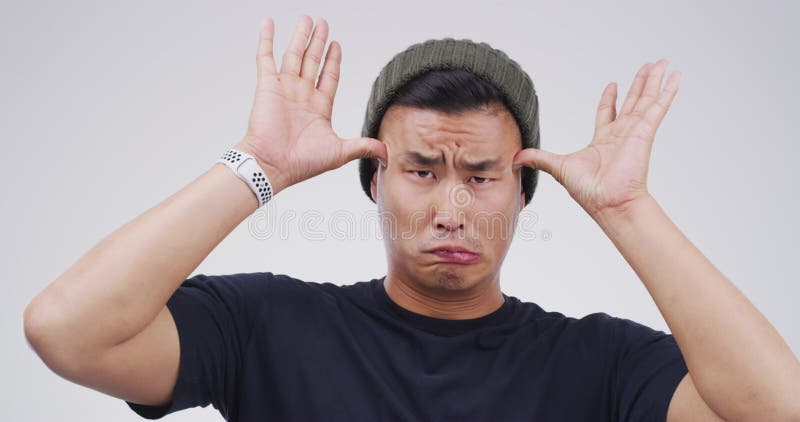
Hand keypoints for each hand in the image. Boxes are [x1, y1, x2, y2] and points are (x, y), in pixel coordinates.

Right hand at [234, 15, 386, 194]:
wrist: (273, 166)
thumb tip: (386, 152)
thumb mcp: (340, 152)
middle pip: (313, 61)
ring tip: (307, 19)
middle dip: (319, 42)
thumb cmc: (301, 163)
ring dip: (301, 36)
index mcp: (319, 107)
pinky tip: (269, 23)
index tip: (337, 45)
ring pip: (294, 55)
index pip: (329, 76)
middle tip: (323, 24)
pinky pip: (266, 57)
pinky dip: (266, 39)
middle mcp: (302, 95)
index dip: (333, 60)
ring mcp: (284, 89)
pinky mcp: (267, 86)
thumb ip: (363, 146)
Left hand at [512, 59, 680, 218]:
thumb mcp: (557, 168)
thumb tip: (516, 158)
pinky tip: (675, 77)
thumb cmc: (588, 191)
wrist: (608, 203)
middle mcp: (621, 134)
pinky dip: (668, 92)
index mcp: (603, 141)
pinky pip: (658, 107)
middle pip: (632, 101)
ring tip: (663, 63)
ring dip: (654, 81)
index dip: (610, 98)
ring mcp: (635, 132)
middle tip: (649, 67)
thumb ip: (539, 158)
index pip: (608, 113)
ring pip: (646, 99)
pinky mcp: (645, 133)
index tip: (612, 85)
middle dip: (639, 83)